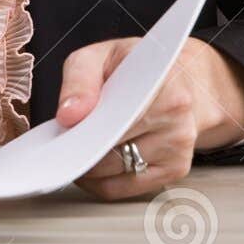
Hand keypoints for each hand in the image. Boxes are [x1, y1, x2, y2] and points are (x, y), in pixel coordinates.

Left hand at [57, 37, 243, 200]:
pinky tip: (93, 163)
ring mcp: (179, 149)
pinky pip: (125, 188)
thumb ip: (80, 78)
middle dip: (80, 148)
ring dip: (88, 167)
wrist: (182, 76)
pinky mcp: (175, 170)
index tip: (62, 129)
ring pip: (115, 174)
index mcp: (165, 88)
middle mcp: (178, 121)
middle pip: (111, 151)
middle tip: (62, 139)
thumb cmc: (137, 66)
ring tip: (77, 148)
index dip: (83, 128)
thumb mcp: (103, 54)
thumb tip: (68, 116)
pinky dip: (101, 181)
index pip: (115, 119)